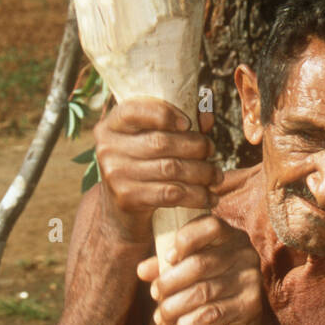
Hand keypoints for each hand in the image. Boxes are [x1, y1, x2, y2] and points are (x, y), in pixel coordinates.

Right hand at [95, 97, 222, 243]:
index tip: (188, 123)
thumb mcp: (153, 142)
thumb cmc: (145, 169)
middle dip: (194, 145)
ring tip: (217, 177)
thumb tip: (207, 117)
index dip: (164, 113)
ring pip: (170, 168)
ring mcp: (115, 174)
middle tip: (212, 151)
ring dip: (201, 172)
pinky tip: (210, 197)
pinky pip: (170, 194)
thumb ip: (179, 125)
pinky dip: (196, 196)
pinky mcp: (128, 199)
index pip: (133, 110)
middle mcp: (107, 148)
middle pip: (160, 141)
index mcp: (111, 126)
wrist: (123, 214)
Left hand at [137, 207, 267, 324]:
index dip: (186, 239)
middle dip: (169, 282)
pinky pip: (212, 315)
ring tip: (161, 319)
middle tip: (154, 295)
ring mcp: (250, 279)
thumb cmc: (213, 288)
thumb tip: (142, 271)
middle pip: (199, 264)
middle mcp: (245, 254)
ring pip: (203, 293)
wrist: (245, 323)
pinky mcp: (250, 305)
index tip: (168, 258)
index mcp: (230, 236)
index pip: (211, 226)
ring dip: (174, 309)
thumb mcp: (191, 272)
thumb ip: (168, 266)